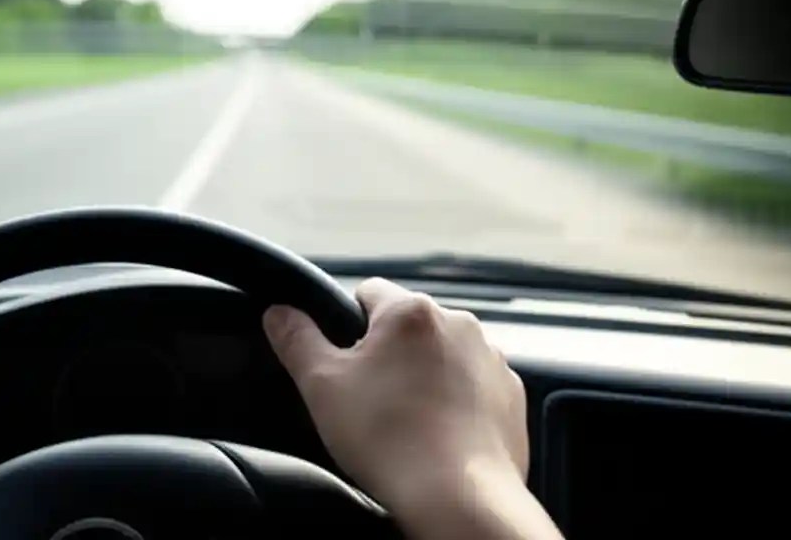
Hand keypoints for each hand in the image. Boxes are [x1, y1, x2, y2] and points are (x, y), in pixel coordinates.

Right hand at [264, 277, 560, 539]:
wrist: (458, 498)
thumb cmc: (388, 439)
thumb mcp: (320, 385)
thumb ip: (295, 339)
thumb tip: (279, 312)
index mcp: (411, 311)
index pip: (367, 292)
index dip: (346, 324)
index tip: (342, 363)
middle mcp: (460, 325)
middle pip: (407, 326)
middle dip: (387, 354)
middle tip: (368, 399)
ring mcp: (492, 361)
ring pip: (443, 356)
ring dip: (424, 376)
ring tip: (405, 422)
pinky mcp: (511, 397)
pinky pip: (474, 388)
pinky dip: (456, 404)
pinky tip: (437, 436)